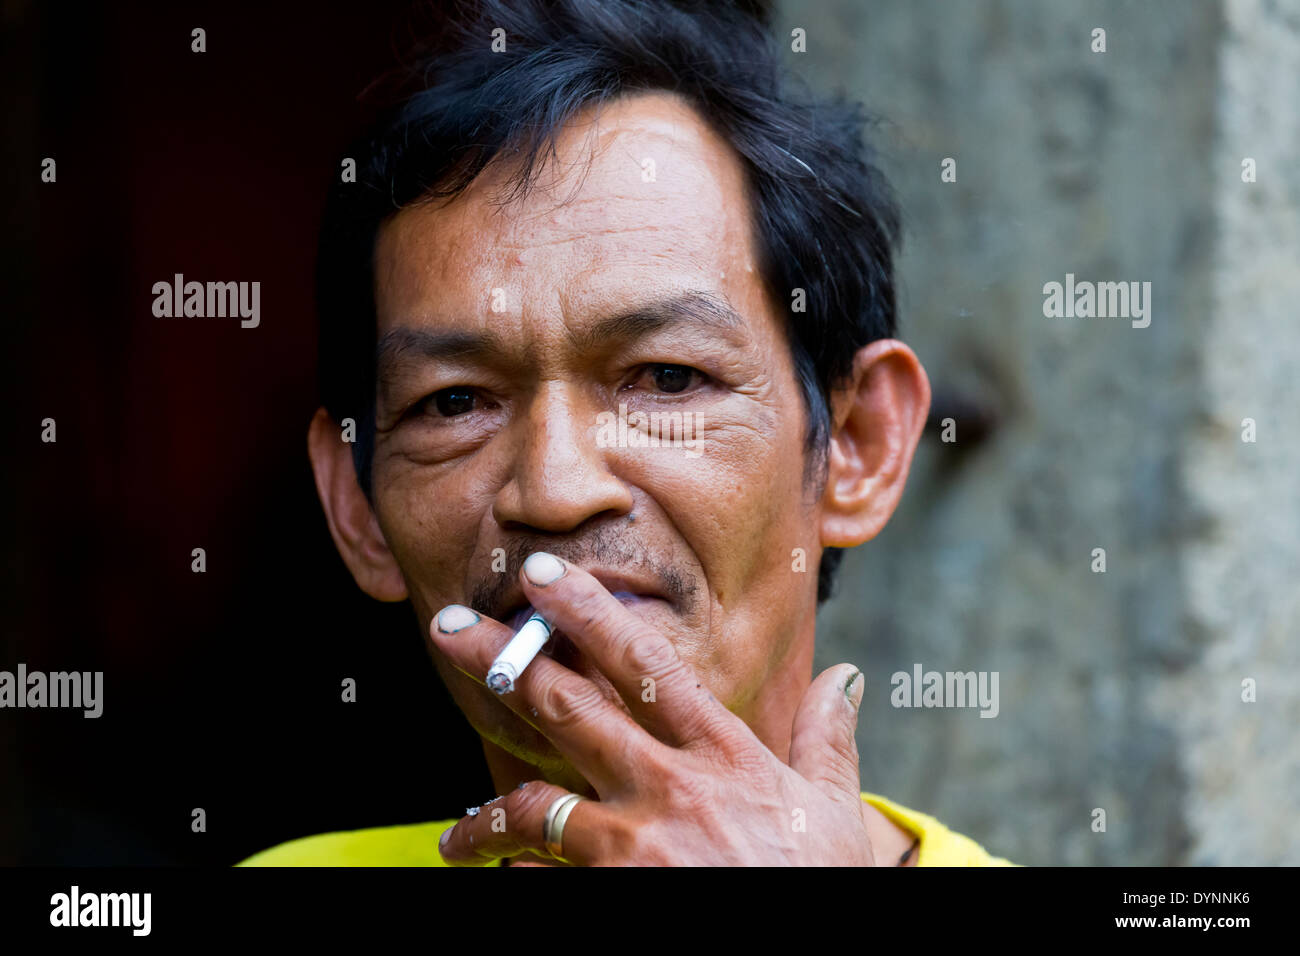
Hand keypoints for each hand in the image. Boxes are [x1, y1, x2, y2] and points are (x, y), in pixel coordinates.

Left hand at [429, 551, 876, 865]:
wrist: (818, 951)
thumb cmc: (820, 887)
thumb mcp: (835, 811)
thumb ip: (828, 740)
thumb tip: (845, 678)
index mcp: (724, 757)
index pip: (647, 665)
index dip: (590, 613)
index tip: (544, 575)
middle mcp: (670, 791)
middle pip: (568, 708)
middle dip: (502, 661)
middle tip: (450, 629)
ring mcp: (634, 851)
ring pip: (530, 806)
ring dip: (481, 819)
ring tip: (455, 837)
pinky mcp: (610, 900)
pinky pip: (540, 880)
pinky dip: (516, 880)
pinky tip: (502, 886)